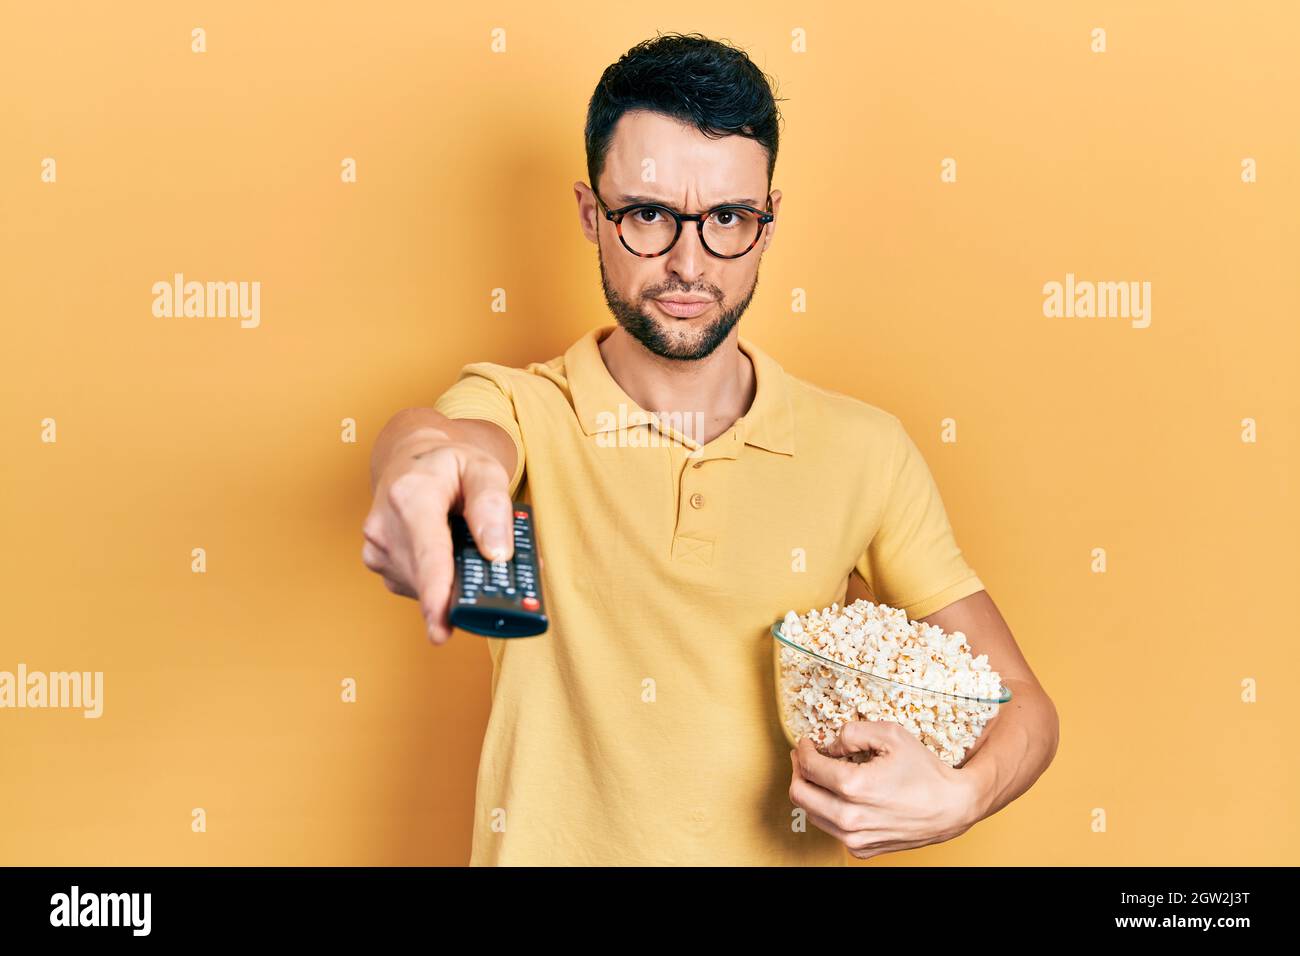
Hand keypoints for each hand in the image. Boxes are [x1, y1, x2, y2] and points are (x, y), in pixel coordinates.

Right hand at [361, 437, 513, 643]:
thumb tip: (497, 554)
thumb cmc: (449, 466)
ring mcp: (378, 550)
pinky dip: (442, 581)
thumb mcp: (483, 469)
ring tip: (472, 551)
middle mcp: (384, 527)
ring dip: (455, 583)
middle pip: (430, 578)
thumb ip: (494, 506)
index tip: (442, 629)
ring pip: (426, 588)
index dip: (436, 595)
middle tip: (502, 586)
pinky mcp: (381, 566)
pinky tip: (452, 559)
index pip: (427, 554)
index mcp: (410, 496)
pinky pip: (418, 587)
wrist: (410, 460)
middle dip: (467, 589)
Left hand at [788, 719, 980, 860]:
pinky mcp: (862, 850)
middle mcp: (850, 818)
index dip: (802, 750)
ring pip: (812, 814)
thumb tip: (829, 744)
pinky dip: (829, 811)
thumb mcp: (891, 735)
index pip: (809, 767)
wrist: (951, 807)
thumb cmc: (925, 771)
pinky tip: (842, 796)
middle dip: (798, 770)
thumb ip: (852, 732)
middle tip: (804, 757)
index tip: (806, 743)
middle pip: (800, 794)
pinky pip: (832, 829)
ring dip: (811, 791)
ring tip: (822, 774)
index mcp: (854, 786)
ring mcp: (855, 838)